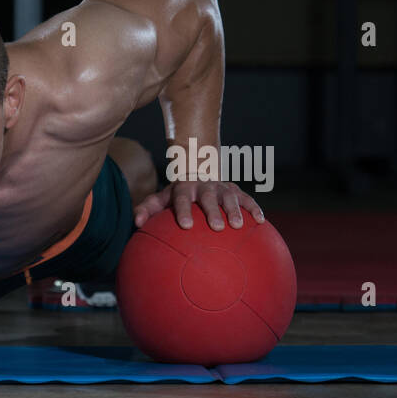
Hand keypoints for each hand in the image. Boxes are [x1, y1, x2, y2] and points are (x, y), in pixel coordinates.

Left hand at [133, 179, 264, 229]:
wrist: (198, 170)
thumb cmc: (177, 194)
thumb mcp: (161, 199)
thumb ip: (147, 209)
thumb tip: (136, 224)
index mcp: (184, 189)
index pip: (183, 199)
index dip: (184, 210)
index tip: (185, 225)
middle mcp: (204, 186)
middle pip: (209, 198)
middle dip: (213, 211)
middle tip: (216, 227)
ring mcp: (221, 188)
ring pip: (229, 197)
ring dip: (235, 210)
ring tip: (238, 225)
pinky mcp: (235, 190)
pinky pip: (246, 199)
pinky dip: (254, 208)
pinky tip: (260, 221)